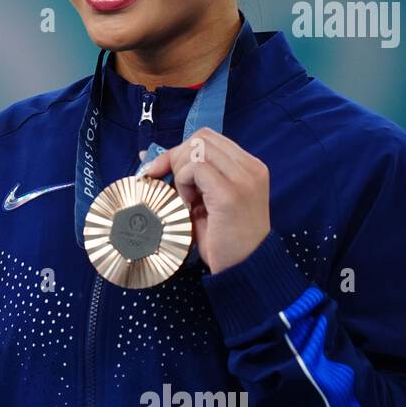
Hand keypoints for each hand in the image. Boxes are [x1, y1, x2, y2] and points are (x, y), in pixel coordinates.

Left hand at [139, 128, 269, 272]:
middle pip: (201, 138)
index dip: (181, 150)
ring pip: (197, 149)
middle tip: (172, 186)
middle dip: (176, 158)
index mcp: (249, 167)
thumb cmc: (224, 239)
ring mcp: (244, 178)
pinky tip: (189, 205)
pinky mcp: (230, 192)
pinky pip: (195, 168)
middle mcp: (251, 167)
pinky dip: (183, 183)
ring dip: (181, 172)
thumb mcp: (209, 200)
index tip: (162, 171)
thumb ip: (194, 178)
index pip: (209, 138)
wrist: (244, 268)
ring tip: (187, 199)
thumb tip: (154, 159)